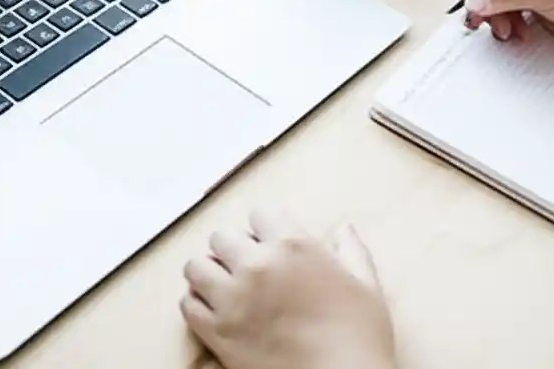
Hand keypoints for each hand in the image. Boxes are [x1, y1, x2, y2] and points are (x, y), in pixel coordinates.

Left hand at [180, 210, 395, 368]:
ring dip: (209, 272)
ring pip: (196, 266)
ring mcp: (232, 298)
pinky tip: (216, 311)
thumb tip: (344, 228)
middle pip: (222, 236)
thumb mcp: (366, 288)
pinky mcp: (217, 331)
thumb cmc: (359, 338)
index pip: (260, 214)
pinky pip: (187, 304)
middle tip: (247, 267)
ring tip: (224, 286)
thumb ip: (352, 251)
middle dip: (234, 249)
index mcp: (293, 246)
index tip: (271, 244)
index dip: (266, 229)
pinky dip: (198, 305)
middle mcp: (257, 265)